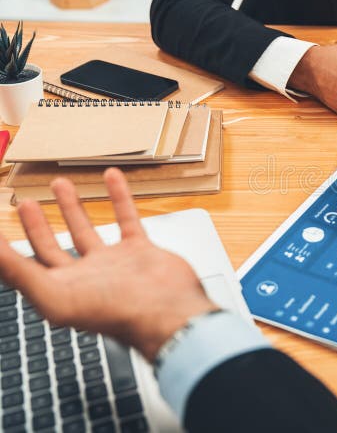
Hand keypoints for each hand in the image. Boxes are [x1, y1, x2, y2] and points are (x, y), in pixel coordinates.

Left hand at [0, 169, 216, 361]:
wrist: (166, 310)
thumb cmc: (113, 312)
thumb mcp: (53, 294)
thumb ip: (18, 272)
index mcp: (60, 289)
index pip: (25, 266)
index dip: (7, 248)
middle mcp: (84, 276)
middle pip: (53, 246)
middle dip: (38, 224)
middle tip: (27, 203)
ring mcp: (113, 262)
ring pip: (87, 229)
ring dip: (73, 206)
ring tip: (60, 183)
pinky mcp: (139, 250)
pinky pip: (126, 218)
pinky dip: (119, 196)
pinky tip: (111, 177)